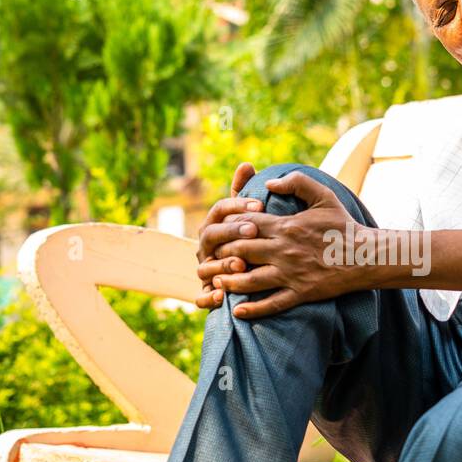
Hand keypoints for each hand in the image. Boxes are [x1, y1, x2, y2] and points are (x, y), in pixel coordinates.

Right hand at [194, 162, 258, 310]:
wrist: (243, 274)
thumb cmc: (247, 240)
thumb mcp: (247, 215)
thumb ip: (244, 191)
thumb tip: (246, 164)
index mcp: (214, 225)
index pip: (220, 209)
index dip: (238, 206)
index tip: (260, 204)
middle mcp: (205, 246)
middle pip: (212, 234)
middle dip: (231, 232)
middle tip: (253, 231)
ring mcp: (205, 269)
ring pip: (205, 266)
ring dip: (222, 265)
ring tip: (241, 264)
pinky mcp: (206, 293)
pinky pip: (201, 296)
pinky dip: (208, 297)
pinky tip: (222, 297)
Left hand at [206, 170, 359, 319]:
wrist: (366, 256)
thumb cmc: (344, 225)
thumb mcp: (323, 195)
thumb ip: (296, 183)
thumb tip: (267, 183)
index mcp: (286, 227)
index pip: (245, 226)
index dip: (227, 228)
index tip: (220, 231)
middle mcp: (284, 251)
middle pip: (241, 252)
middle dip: (222, 255)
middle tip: (212, 257)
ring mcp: (291, 274)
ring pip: (250, 281)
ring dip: (230, 282)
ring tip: (217, 282)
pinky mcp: (301, 293)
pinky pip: (272, 304)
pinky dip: (253, 309)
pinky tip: (237, 310)